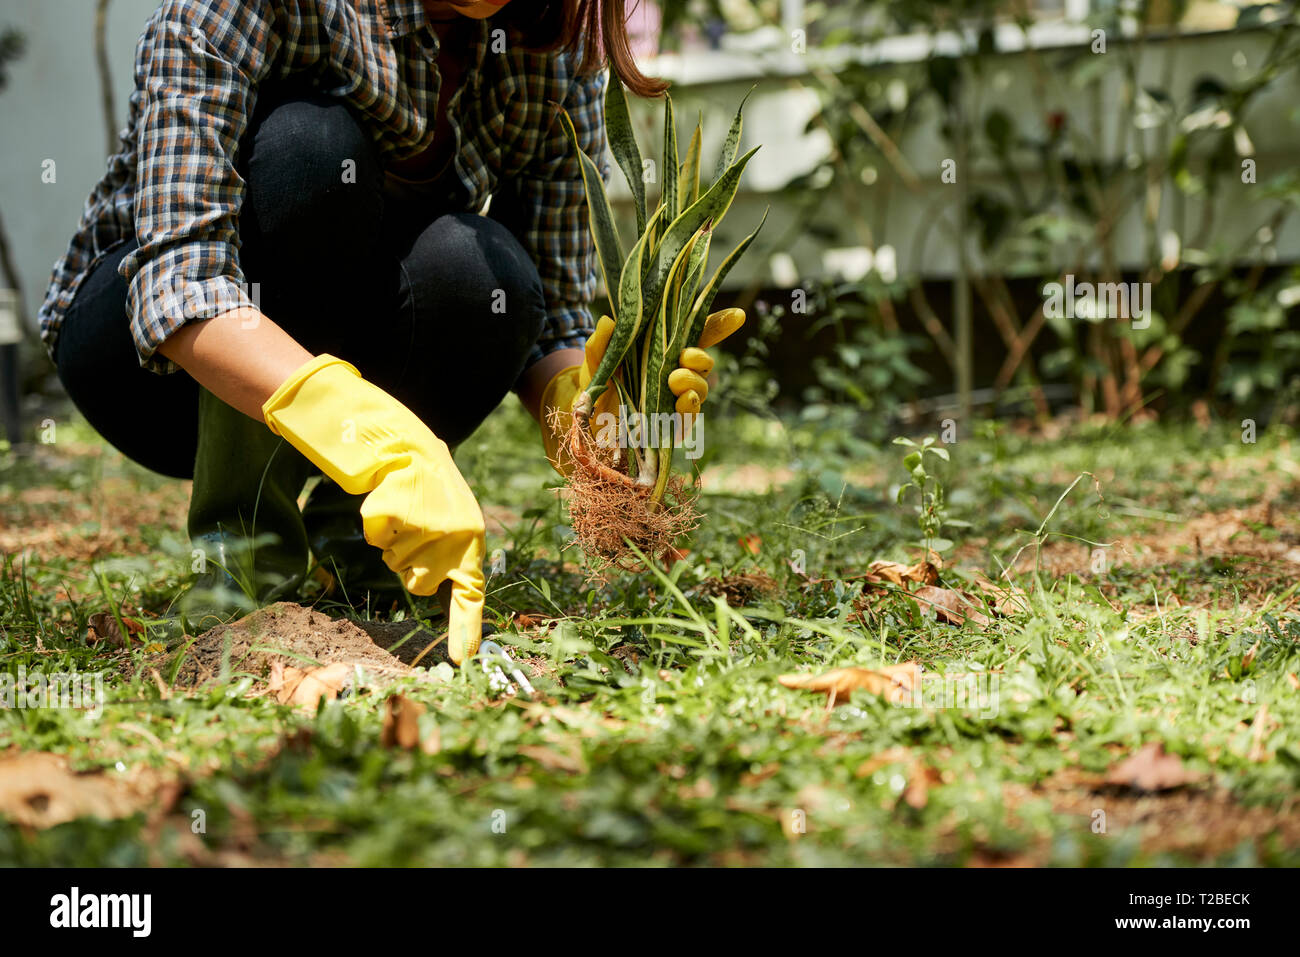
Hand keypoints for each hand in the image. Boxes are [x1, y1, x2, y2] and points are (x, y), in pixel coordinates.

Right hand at [262, 355, 485, 663]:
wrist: (395, 433)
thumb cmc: (420, 480)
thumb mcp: (445, 514)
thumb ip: (447, 552)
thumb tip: (436, 592)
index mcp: (471, 534)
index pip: (471, 590)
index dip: (466, 627)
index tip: (463, 662)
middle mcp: (456, 530)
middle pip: (417, 583)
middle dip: (407, 563)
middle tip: (409, 525)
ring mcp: (428, 520)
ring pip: (394, 562)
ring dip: (391, 541)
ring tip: (399, 505)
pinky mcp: (398, 508)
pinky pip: (375, 536)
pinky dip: (374, 521)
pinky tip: (384, 495)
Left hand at [539, 308, 745, 471]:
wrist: (585, 418)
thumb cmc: (597, 381)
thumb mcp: (596, 358)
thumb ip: (601, 341)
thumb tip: (608, 321)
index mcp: (663, 351)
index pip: (697, 336)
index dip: (719, 325)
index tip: (738, 316)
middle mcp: (674, 373)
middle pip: (703, 364)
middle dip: (699, 360)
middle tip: (683, 359)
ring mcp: (674, 400)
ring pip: (700, 390)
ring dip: (694, 384)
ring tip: (676, 383)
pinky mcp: (670, 426)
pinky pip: (689, 420)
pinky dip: (689, 411)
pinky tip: (684, 403)